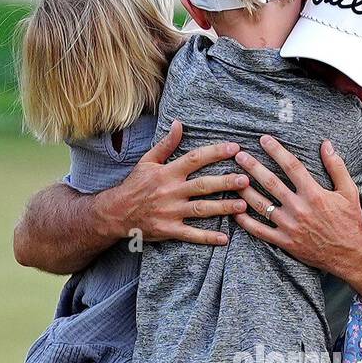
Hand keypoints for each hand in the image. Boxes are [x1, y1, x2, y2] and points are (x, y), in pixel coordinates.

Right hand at [98, 120, 248, 245]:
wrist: (115, 213)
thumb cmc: (135, 185)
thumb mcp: (147, 161)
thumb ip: (166, 144)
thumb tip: (179, 123)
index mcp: (167, 172)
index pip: (194, 159)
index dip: (215, 153)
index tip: (235, 148)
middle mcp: (171, 191)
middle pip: (202, 185)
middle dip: (225, 182)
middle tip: (246, 179)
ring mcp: (171, 212)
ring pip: (201, 209)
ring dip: (222, 208)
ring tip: (243, 206)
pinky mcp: (169, 230)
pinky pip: (191, 234)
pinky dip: (207, 238)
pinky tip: (224, 238)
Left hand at [232, 134, 361, 271]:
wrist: (350, 255)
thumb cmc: (350, 222)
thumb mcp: (349, 191)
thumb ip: (336, 167)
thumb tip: (326, 144)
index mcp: (314, 194)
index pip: (291, 166)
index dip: (276, 150)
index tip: (263, 139)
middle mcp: (299, 208)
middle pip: (271, 182)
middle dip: (253, 167)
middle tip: (239, 155)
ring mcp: (290, 226)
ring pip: (261, 205)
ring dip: (245, 190)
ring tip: (233, 179)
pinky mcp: (285, 241)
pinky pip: (260, 231)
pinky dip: (246, 222)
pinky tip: (236, 211)